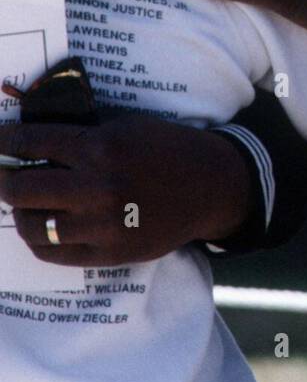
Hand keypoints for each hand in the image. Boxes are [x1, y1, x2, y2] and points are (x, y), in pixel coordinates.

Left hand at [0, 116, 254, 266]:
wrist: (210, 187)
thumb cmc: (166, 149)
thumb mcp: (125, 128)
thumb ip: (81, 137)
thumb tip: (32, 143)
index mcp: (101, 147)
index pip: (31, 143)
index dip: (5, 141)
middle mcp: (98, 187)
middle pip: (21, 188)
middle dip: (4, 180)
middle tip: (3, 175)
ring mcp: (103, 225)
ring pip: (33, 225)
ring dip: (20, 213)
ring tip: (22, 204)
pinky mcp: (110, 253)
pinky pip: (55, 253)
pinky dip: (39, 240)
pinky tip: (41, 227)